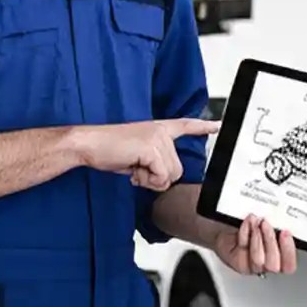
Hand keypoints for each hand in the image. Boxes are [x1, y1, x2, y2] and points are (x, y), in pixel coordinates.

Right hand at [73, 118, 218, 191]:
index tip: (217, 125)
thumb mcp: (137, 156)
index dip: (202, 126)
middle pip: (178, 168)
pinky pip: (161, 176)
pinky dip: (146, 181)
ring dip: (151, 180)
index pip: (185, 125)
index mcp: (158, 128)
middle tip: (138, 171)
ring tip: (134, 169)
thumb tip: (163, 179)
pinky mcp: (151, 148)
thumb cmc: (108, 149)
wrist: (89, 144)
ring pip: (171, 174)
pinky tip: (133, 172)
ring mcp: (157, 139)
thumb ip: (154, 162)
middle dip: (158, 178)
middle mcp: (161, 131)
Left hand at [213, 214, 298, 276]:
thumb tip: (283, 220)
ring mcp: (251, 266)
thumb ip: (278, 226)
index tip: (285, 232)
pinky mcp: (238, 262)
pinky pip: (243, 250)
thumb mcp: (269, 225)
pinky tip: (247, 222)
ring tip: (256, 222)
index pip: (288, 265)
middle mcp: (266, 265)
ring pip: (258, 260)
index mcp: (280, 257)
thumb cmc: (252, 226)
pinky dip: (245, 233)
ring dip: (257, 237)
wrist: (228, 228)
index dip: (289, 251)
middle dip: (270, 241)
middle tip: (266, 224)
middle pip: (273, 265)